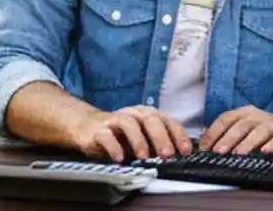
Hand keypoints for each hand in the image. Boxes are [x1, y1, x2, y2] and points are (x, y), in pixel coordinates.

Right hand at [68, 105, 192, 162]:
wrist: (86, 126)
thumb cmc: (119, 134)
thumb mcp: (142, 138)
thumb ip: (157, 145)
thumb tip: (177, 158)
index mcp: (148, 115)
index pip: (168, 121)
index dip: (178, 135)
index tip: (186, 150)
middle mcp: (134, 114)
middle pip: (151, 120)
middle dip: (161, 137)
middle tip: (167, 154)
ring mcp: (115, 120)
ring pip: (129, 124)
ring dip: (139, 140)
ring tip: (144, 156)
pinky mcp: (98, 130)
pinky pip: (106, 136)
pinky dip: (114, 147)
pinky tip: (119, 158)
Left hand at [199, 105, 272, 155]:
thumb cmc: (272, 133)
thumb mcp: (251, 131)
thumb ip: (232, 137)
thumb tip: (208, 149)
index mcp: (247, 114)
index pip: (227, 118)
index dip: (214, 131)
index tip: (203, 146)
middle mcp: (261, 116)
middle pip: (243, 124)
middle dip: (229, 137)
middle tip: (218, 151)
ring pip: (262, 130)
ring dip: (249, 141)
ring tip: (239, 153)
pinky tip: (266, 152)